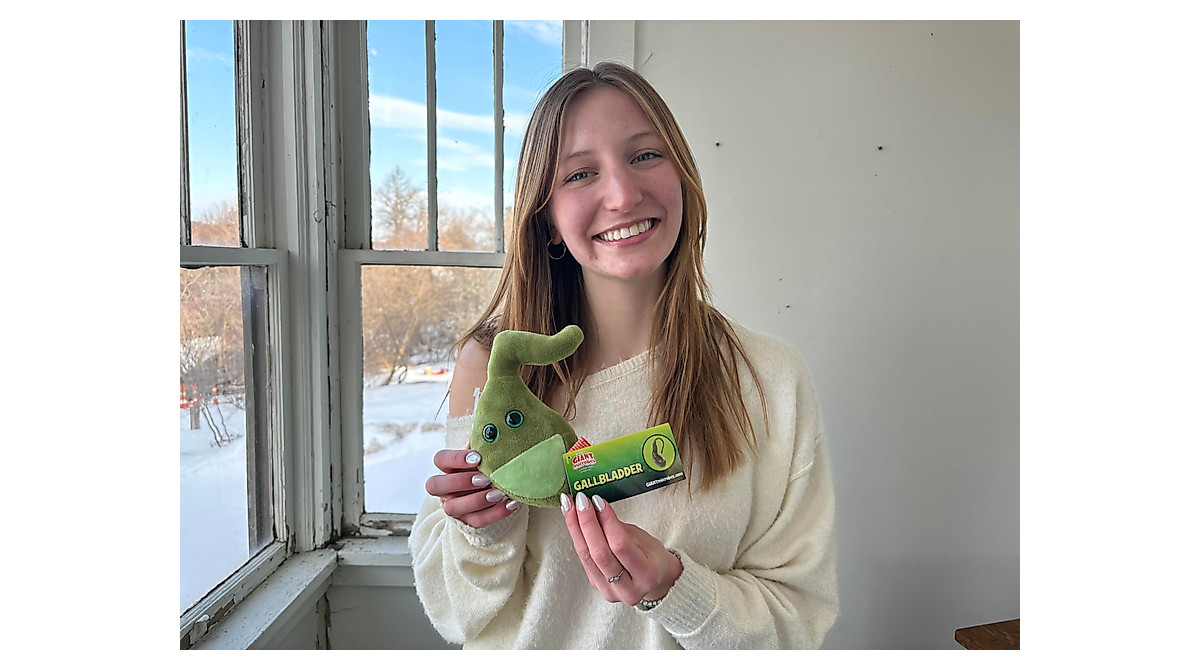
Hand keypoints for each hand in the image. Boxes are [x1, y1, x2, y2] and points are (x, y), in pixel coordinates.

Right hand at [425, 447, 519, 527]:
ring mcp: (454, 505)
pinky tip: (511, 503)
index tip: (478, 457)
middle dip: (461, 482)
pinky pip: (477, 521)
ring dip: (476, 501)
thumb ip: (486, 441)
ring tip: (499, 493)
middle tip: (485, 478)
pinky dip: (495, 513)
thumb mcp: (488, 451)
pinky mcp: (467, 520)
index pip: (440, 459)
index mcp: (447, 466)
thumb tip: (494, 427)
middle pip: (435, 486)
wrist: (500, 485)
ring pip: (452, 508)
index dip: (455, 459)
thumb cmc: (492, 463)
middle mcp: (445, 487)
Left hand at [562, 492, 682, 605]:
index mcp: (647, 575)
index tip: (598, 501)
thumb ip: (619, 528)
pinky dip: (577, 538)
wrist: (654, 581)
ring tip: (569, 507)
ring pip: (587, 557)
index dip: (607, 521)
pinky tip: (572, 522)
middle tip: (580, 501)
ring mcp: (610, 591)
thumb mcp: (644, 539)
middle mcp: (628, 588)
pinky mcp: (596, 586)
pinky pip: (584, 560)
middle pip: (600, 553)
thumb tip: (595, 507)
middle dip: (587, 523)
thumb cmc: (652, 557)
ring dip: (575, 528)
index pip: (620, 545)